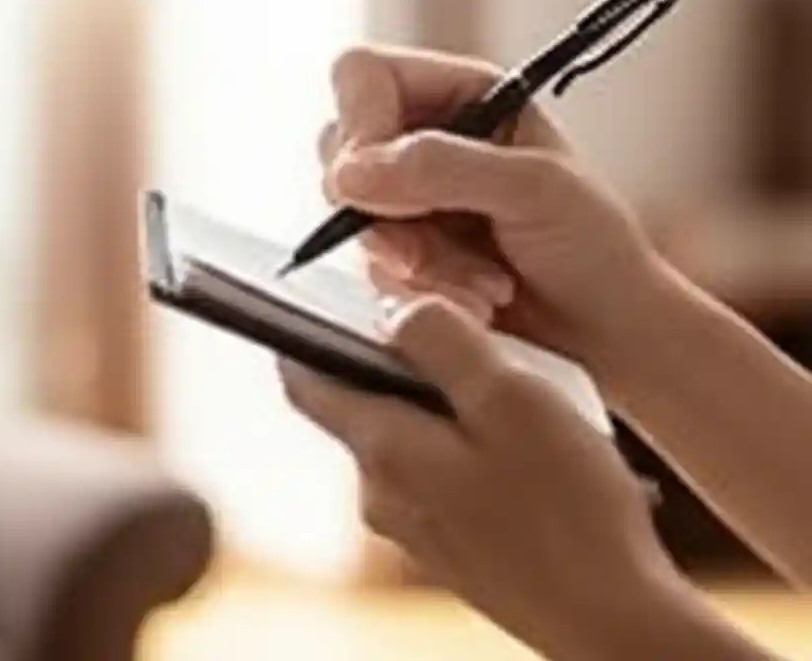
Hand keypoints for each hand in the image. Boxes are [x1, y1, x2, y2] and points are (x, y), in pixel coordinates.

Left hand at [279, 295, 679, 659]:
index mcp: (382, 450)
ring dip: (449, 409)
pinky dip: (473, 451)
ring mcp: (415, 529)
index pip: (304, 380)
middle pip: (364, 404)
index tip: (326, 293)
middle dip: (401, 364)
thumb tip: (393, 309)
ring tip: (521, 400)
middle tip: (467, 339)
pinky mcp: (453, 551)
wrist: (615, 622)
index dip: (301, 328)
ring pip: (413, 441)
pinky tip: (535, 455)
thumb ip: (443, 342)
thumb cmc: (571, 511)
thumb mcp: (511, 398)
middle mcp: (383, 495)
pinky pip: (445, 479)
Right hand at [319, 46, 670, 370]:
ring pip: (352, 218)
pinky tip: (472, 297)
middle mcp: (427, 137)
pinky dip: (417, 289)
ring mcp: (410, 198)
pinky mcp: (403, 250)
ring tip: (479, 280)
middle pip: (341, 149)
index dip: (360, 126)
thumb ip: (441, 166)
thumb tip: (351, 170)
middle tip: (432, 245)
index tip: (379, 184)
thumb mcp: (533, 190)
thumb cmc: (596, 246)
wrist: (607, 325)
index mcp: (463, 93)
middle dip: (386, 212)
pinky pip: (368, 266)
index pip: (363, 76)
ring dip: (414, 260)